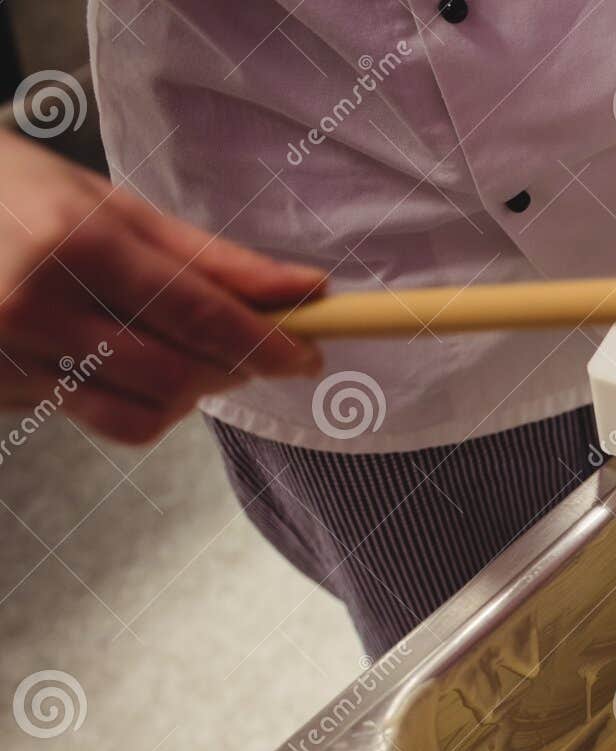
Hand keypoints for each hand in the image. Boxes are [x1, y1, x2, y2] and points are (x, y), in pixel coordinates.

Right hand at [0, 132, 325, 444]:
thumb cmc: (20, 194)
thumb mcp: (114, 206)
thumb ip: (213, 258)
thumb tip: (307, 289)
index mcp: (72, 243)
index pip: (200, 315)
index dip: (270, 343)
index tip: (312, 354)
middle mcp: (34, 306)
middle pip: (180, 375)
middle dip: (238, 370)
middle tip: (267, 350)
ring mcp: (9, 356)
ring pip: (145, 413)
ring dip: (192, 391)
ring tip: (190, 350)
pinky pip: (101, 418)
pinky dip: (139, 400)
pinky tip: (129, 360)